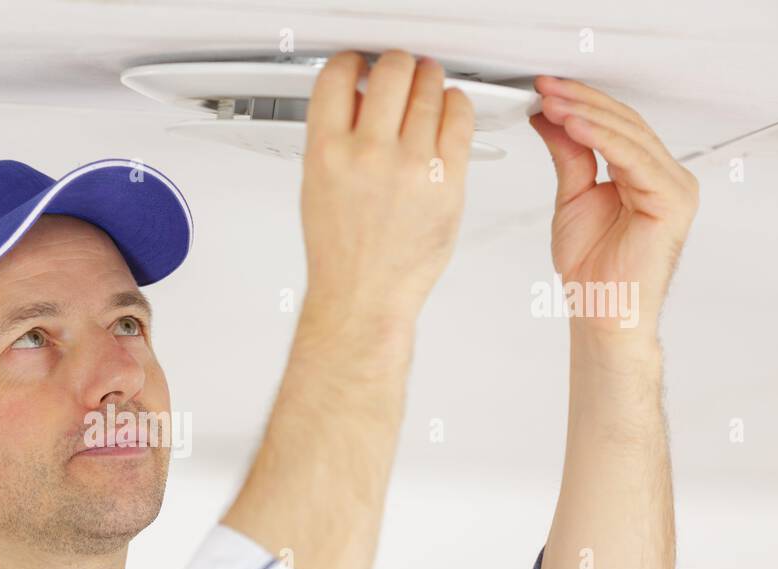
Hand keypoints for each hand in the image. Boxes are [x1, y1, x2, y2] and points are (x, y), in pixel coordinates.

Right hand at [301, 51, 474, 325]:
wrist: (363, 297)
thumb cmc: (341, 252)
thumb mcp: (317, 187)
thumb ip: (337, 139)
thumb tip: (360, 99)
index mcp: (327, 152)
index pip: (339, 75)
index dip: (353, 62)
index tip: (361, 65)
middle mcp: (369, 154)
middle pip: (392, 71)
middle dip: (396, 65)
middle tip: (399, 72)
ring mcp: (412, 165)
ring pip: (429, 88)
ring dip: (429, 80)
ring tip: (426, 88)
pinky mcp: (448, 179)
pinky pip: (460, 116)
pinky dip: (456, 103)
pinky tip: (449, 109)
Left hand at [531, 77, 698, 339]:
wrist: (602, 310)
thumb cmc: (592, 268)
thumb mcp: (571, 197)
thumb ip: (568, 155)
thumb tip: (549, 118)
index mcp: (643, 173)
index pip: (614, 124)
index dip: (580, 102)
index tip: (544, 90)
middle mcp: (663, 175)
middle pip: (623, 123)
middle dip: (580, 102)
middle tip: (544, 89)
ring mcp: (673, 186)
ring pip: (629, 135)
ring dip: (586, 114)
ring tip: (552, 103)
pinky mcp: (672, 199)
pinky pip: (634, 159)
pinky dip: (602, 139)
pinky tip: (574, 125)